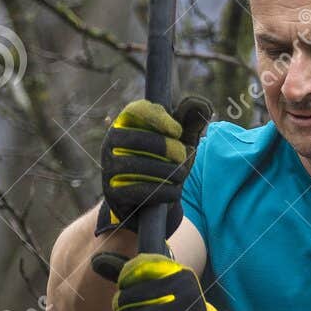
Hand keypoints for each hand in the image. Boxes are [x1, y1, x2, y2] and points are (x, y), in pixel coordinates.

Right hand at [91, 96, 209, 281]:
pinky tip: (174, 192)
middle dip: (165, 148)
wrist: (144, 205)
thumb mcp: (177, 145)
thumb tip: (202, 104)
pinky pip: (138, 190)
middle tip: (182, 156)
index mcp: (125, 125)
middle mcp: (111, 144)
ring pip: (137, 165)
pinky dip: (161, 191)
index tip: (178, 131)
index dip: (158, 118)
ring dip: (165, 171)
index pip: (136, 111)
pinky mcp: (112, 194)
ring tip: (180, 176)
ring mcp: (109, 169)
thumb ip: (188, 124)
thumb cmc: (162, 167)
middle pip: (136, 139)